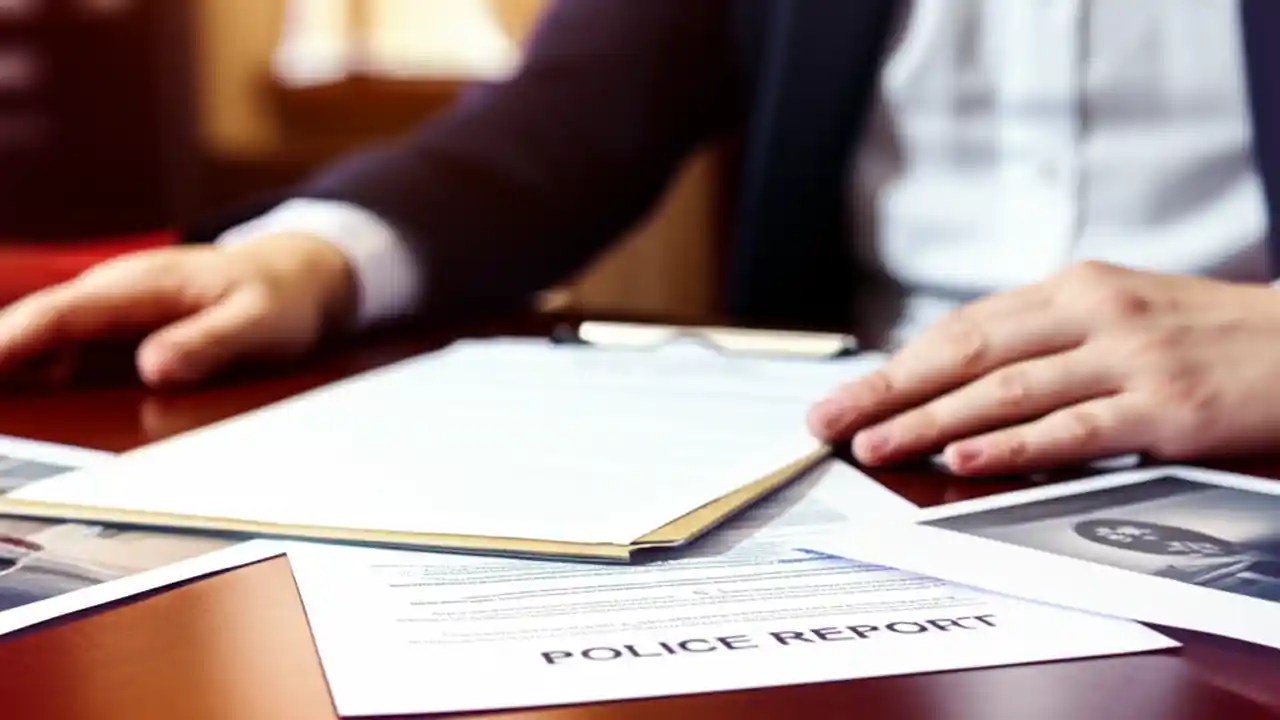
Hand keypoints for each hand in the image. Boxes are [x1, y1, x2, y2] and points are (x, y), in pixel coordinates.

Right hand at [0, 234, 356, 388]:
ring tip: (4, 411)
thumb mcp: (259, 321)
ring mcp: (116, 305)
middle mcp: (118, 289)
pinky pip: (69, 344)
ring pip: (48, 333)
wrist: (295, 274)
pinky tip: (24, 398)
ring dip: (13, 362)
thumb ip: (209, 342)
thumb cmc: (278, 296)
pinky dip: (39, 365)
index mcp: (144, 285)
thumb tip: (153, 367)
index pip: (64, 314)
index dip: (15, 343)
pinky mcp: (122, 324)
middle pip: (40, 321)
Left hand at [807, 261, 1279, 475]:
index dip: (897, 366)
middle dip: (889, 391)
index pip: (964, 329)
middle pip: (967, 354)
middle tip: (828, 422)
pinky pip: (1073, 430)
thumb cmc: (1204, 338)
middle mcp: (1092, 314)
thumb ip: (1044, 343)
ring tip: (872, 445)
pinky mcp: (1165, 408)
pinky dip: (1014, 446)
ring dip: (929, 420)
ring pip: (1007, 392)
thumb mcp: (1119, 317)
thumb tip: (955, 384)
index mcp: (1074, 289)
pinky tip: (964, 457)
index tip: (843, 397)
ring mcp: (1128, 359)